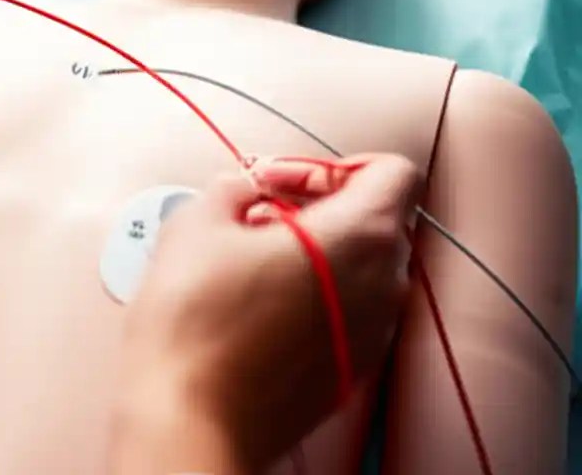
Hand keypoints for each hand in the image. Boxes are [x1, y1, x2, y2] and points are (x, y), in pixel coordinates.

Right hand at [110, 153, 422, 473]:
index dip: (332, 165)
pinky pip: (347, 314)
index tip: (283, 180)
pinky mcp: (348, 371)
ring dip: (316, 252)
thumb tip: (239, 190)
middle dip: (319, 206)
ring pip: (362, 270)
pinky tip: (255, 301)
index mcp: (358, 237)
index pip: (392, 172)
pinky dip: (313, 296)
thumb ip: (231, 189)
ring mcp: (370, 336)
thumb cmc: (194, 326)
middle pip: (377, 220)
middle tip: (258, 212)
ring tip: (250, 257)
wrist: (188, 417)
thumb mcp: (196, 224)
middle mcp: (382, 287)